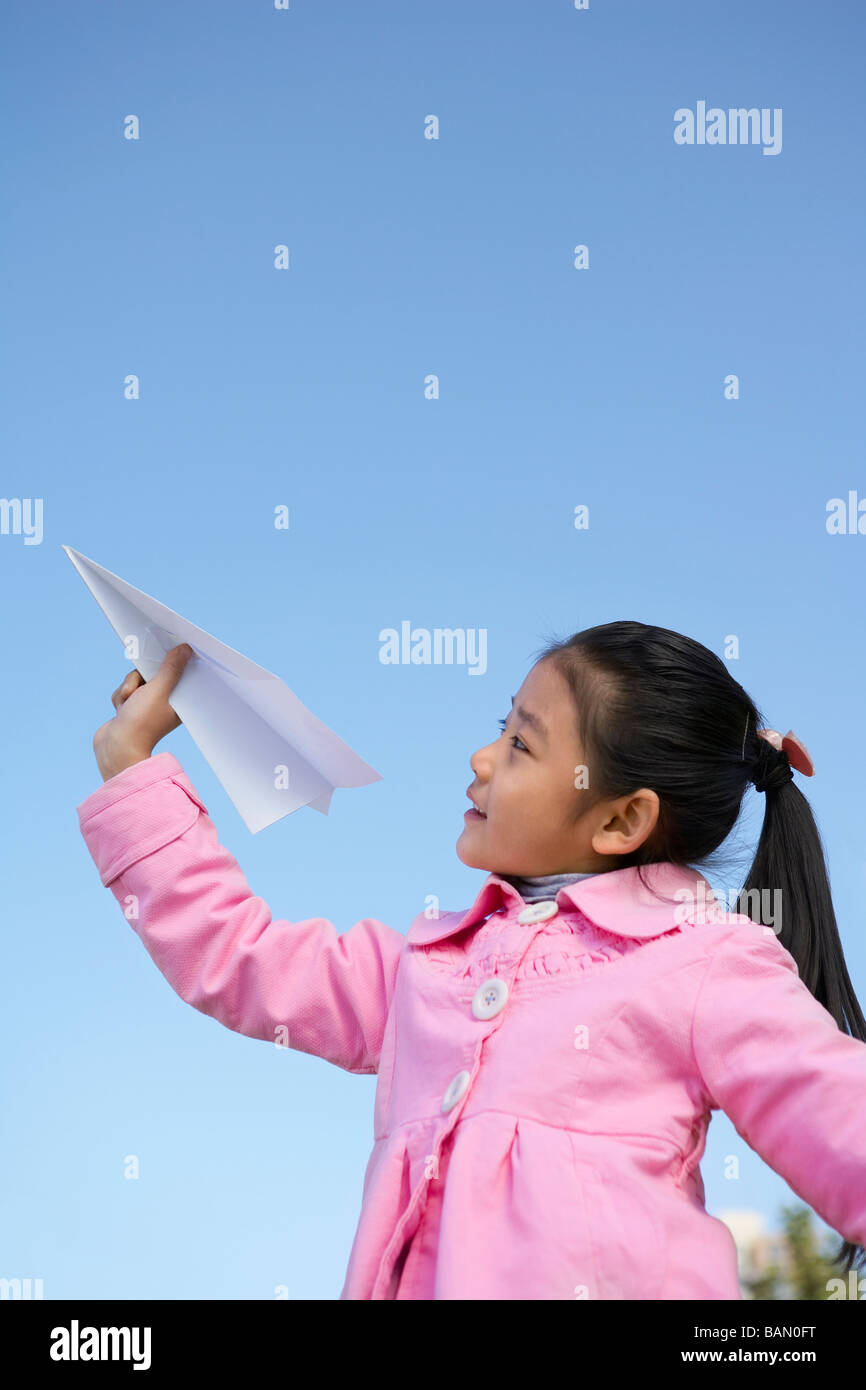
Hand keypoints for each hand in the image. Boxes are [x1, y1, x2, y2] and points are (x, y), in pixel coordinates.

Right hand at [93, 643, 194, 780]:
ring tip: (128, 705)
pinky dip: (120, 698)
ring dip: (128, 689)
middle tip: (138, 691)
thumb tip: (186, 649)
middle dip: (139, 680)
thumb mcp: (159, 689)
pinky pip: (124, 691)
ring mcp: (147, 705)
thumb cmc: (141, 722)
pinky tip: (120, 711)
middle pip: (151, 672)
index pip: (176, 671)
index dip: (166, 663)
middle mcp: (165, 702)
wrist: (116, 748)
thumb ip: (171, 668)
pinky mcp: (132, 707)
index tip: (159, 657)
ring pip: (134, 680)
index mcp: (180, 700)